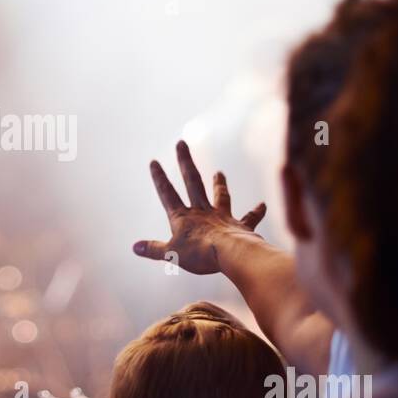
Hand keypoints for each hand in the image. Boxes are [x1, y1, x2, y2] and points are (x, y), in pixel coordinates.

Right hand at [132, 140, 266, 274]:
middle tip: (182, 143)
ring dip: (219, 183)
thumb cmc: (199, 255)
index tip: (154, 161)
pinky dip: (256, 212)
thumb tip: (134, 247)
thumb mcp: (171, 254)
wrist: (230, 254)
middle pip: (192, 182)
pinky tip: (262, 205)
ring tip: (219, 172)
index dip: (159, 179)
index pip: (167, 194)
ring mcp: (222, 216)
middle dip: (185, 162)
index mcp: (183, 218)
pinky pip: (249, 217)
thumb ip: (154, 249)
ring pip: (220, 195)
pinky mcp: (239, 226)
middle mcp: (202, 212)